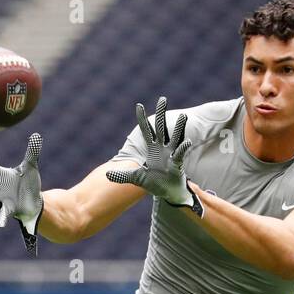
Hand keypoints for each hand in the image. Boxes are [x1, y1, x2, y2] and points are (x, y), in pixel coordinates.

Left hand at [105, 97, 202, 216]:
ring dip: (179, 127)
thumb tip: (106, 175)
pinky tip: (187, 142)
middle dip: (161, 114)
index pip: (146, 130)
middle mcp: (162, 148)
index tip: (139, 105)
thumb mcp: (136, 178)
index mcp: (152, 149)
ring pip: (175, 137)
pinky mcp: (177, 164)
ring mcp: (171, 155)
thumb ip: (122, 175)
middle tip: (162, 99)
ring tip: (183, 116)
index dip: (142, 119)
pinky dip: (183, 148)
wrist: (167, 195)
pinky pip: (180, 154)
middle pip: (161, 128)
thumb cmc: (154, 184)